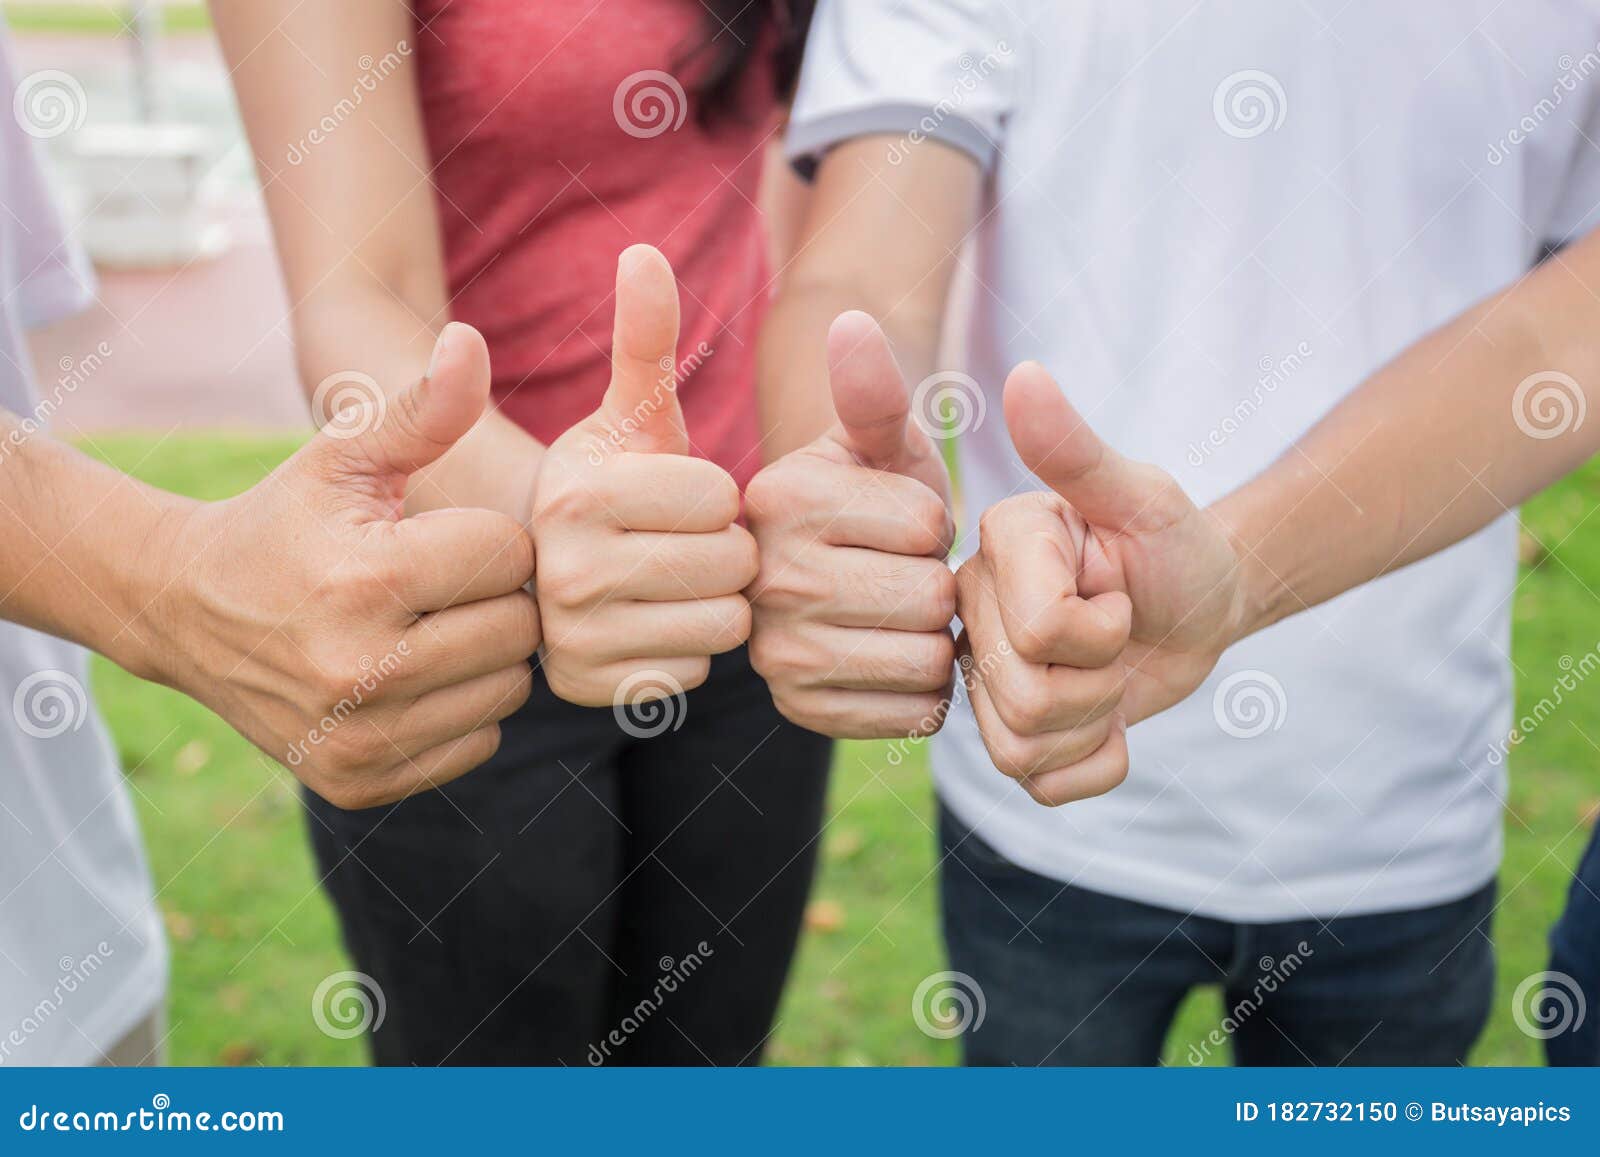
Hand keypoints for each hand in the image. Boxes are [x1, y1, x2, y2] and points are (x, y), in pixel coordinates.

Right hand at [148, 323, 540, 808]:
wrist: (187, 613)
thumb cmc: (286, 521)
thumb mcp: (343, 455)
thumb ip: (422, 408)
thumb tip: (474, 342)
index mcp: (368, 580)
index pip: (508, 557)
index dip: (483, 540)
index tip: (435, 538)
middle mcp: (363, 671)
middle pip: (517, 630)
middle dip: (491, 599)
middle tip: (437, 585)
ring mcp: (360, 737)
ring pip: (507, 692)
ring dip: (484, 657)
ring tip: (425, 627)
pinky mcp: (360, 781)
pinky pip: (478, 745)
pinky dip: (461, 711)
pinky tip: (411, 678)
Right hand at [530, 246, 755, 706]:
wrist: (545, 575)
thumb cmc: (606, 486)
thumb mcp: (626, 415)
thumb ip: (645, 339)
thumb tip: (645, 251)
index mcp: (576, 492)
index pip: (721, 500)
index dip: (716, 496)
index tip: (674, 496)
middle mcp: (564, 571)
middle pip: (730, 566)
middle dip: (722, 552)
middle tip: (677, 543)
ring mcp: (573, 642)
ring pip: (723, 626)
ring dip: (713, 603)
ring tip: (669, 583)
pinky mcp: (594, 694)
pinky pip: (695, 672)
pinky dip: (686, 649)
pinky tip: (652, 625)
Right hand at [746, 312, 956, 737]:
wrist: (834, 577)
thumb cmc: (869, 498)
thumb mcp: (878, 440)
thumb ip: (873, 389)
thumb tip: (853, 321)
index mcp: (778, 500)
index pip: (923, 525)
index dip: (934, 523)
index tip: (898, 521)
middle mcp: (765, 580)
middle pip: (926, 598)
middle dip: (938, 583)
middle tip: (904, 573)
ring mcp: (776, 657)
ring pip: (924, 659)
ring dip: (935, 640)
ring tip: (903, 613)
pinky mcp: (801, 713)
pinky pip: (913, 713)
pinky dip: (926, 692)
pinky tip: (898, 657)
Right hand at [955, 361, 1245, 804]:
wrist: (1203, 602)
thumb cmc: (1175, 539)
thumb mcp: (1141, 494)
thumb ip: (1076, 448)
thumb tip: (1024, 375)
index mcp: (992, 552)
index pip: (1037, 631)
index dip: (1100, 628)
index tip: (1116, 588)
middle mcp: (970, 614)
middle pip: (1025, 700)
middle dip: (1102, 679)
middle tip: (1120, 635)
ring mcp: (983, 678)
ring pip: (1023, 751)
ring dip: (1097, 722)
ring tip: (1109, 673)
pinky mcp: (1009, 737)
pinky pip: (1042, 786)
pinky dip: (1098, 764)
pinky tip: (1109, 721)